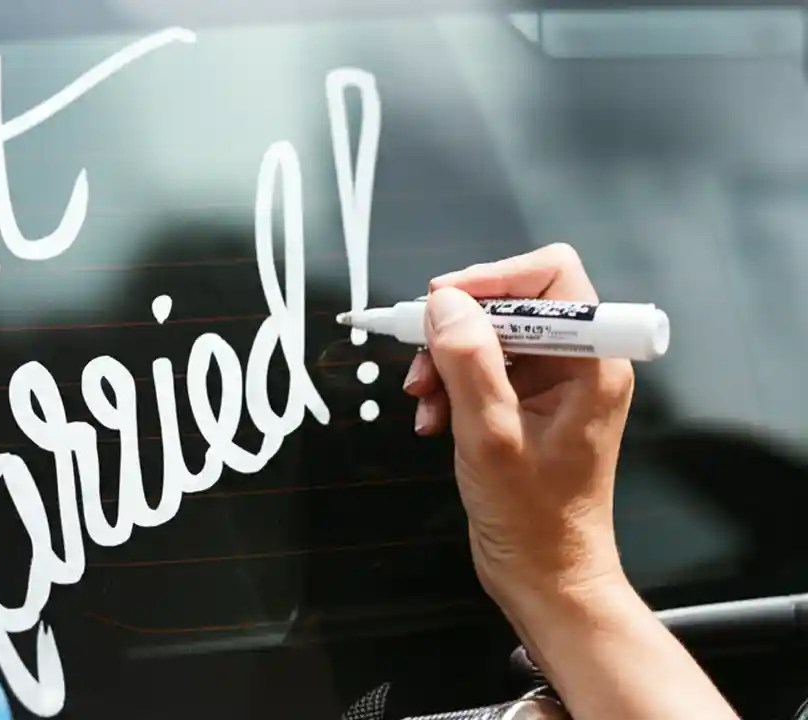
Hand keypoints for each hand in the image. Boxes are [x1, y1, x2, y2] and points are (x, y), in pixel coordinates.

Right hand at [402, 243, 633, 617]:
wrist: (544, 577)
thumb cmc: (535, 521)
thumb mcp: (491, 437)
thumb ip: (469, 363)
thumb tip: (445, 303)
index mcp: (592, 363)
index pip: (552, 275)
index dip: (495, 278)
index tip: (444, 301)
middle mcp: (576, 363)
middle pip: (509, 302)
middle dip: (457, 328)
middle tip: (421, 361)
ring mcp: (550, 383)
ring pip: (486, 335)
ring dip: (444, 361)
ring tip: (424, 401)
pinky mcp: (523, 403)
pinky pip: (477, 368)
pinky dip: (447, 386)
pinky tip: (433, 419)